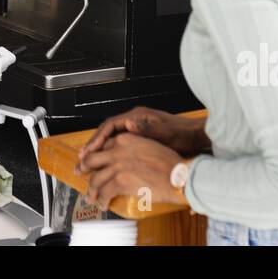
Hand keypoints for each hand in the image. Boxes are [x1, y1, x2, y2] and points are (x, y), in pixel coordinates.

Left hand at [76, 131, 183, 208]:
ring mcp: (117, 165)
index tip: (91, 159)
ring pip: (96, 178)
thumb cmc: (170, 163)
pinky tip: (102, 204)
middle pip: (93, 159)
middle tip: (80, 172)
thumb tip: (127, 158)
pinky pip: (104, 192)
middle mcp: (118, 149)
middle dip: (84, 167)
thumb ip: (134, 148)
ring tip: (90, 196)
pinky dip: (101, 200)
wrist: (178, 175)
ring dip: (91, 189)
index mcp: (126, 138)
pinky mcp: (119, 181)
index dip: (95, 153)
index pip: (103, 145)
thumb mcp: (150, 145)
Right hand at [78, 106, 209, 158]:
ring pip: (112, 138)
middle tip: (82, 159)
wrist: (195, 137)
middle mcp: (134, 120)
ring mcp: (137, 127)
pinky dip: (110, 151)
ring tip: (89, 162)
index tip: (88, 151)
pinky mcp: (140, 136)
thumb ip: (146, 128)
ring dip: (100, 149)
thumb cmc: (182, 134)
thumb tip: (129, 124)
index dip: (97, 139)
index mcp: (137, 117)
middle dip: (94, 145)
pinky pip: (119, 142)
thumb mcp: (164, 132)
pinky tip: (106, 161)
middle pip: (107, 131)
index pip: (110, 126)